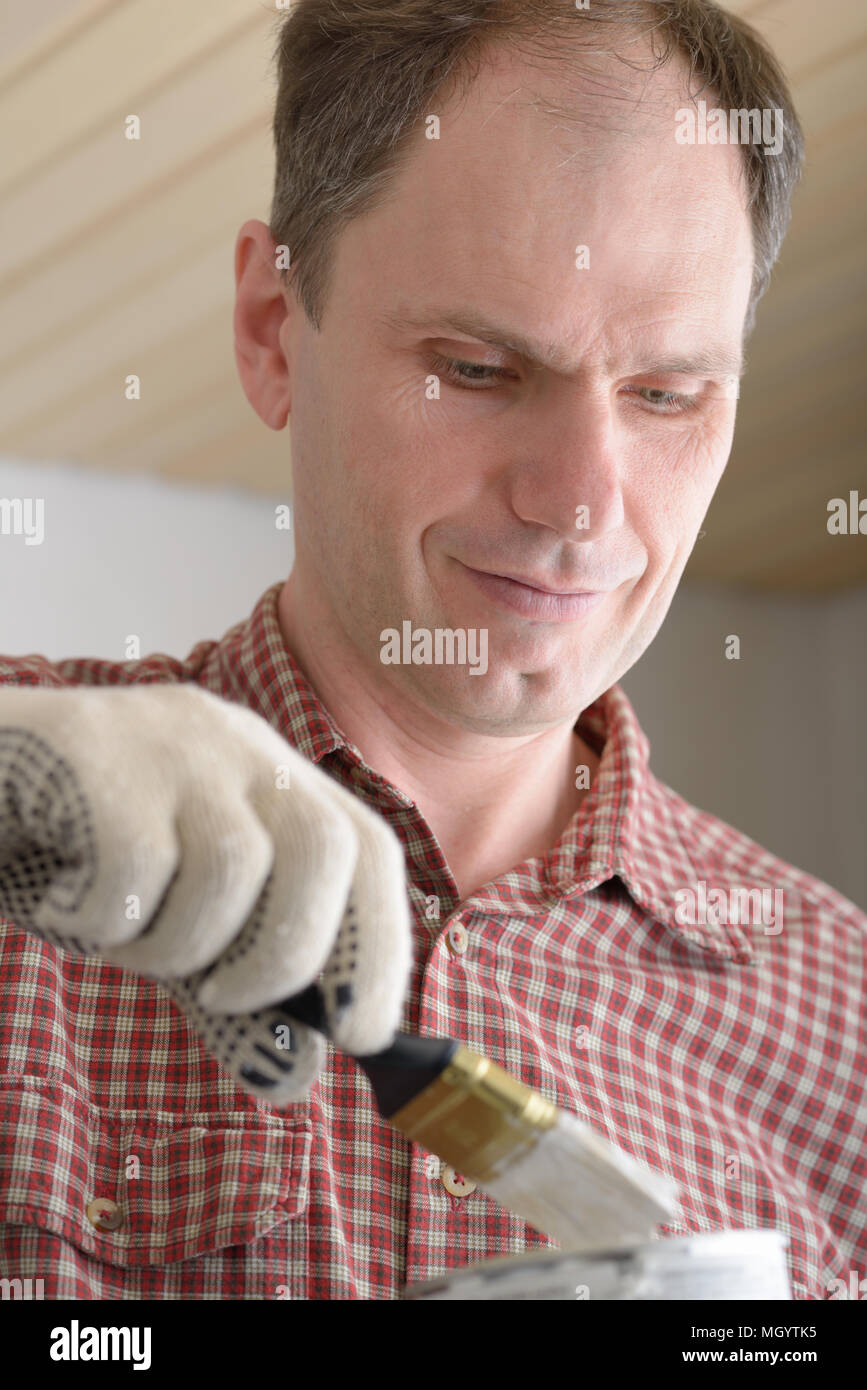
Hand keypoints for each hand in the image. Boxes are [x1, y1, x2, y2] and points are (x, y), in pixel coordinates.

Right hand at [0, 684, 412, 1100]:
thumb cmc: (87, 861)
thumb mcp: (175, 929)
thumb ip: (235, 996)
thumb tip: (297, 1080)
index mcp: (275, 780)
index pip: (370, 850)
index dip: (382, 948)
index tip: (361, 1034)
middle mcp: (241, 746)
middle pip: (326, 846)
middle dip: (287, 956)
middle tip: (221, 1001)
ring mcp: (175, 743)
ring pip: (232, 864)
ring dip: (179, 945)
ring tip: (126, 945)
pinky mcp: (103, 754)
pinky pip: (136, 868)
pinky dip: (106, 921)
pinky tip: (70, 907)